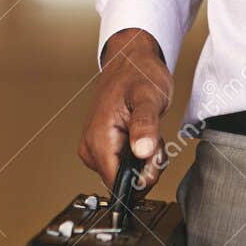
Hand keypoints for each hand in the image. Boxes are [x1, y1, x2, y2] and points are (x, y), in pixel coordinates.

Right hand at [77, 28, 172, 192]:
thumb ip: (146, 125)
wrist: (131, 61)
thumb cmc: (139, 74)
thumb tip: (142, 151)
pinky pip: (124, 166)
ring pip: (125, 175)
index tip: (154, 154)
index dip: (141, 177)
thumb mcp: (149, 96)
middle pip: (123, 181)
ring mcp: (94, 148)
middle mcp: (91, 148)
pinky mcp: (102, 147)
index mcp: (98, 139)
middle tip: (155, 137)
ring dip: (144, 160)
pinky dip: (140, 155)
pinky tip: (143, 136)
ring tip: (149, 133)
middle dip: (146, 167)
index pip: (118, 184)